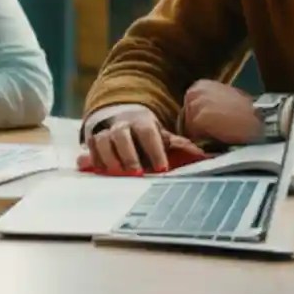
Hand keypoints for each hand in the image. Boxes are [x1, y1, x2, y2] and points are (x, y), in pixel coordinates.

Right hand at [81, 105, 203, 172]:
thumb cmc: (146, 132)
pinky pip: (89, 150)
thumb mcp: (162, 135)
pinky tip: (104, 173)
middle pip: (120, 135)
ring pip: (100, 141)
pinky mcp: (92, 142)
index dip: (155, 150)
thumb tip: (205, 156)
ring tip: (118, 175)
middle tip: (137, 173)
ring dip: (109, 159)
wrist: (120, 118)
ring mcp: (104, 131)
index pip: (148, 133)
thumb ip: (180, 145)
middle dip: (128, 155)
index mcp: (142, 121)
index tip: (163, 168)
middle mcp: (121, 124)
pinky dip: (95, 162)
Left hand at [182, 80, 259, 144]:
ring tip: (218, 135)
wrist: (261, 118)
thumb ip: (209, 103)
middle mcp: (193, 92)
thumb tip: (200, 116)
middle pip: (185, 118)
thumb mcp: (224, 98)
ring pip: (188, 128)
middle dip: (196, 127)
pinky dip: (203, 140)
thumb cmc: (246, 111)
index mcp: (200, 85)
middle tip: (214, 132)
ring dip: (199, 134)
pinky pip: (194, 135)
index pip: (188, 108)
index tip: (209, 126)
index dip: (197, 120)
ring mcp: (193, 106)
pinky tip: (218, 137)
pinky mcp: (197, 120)